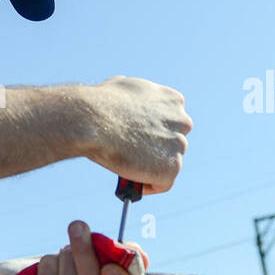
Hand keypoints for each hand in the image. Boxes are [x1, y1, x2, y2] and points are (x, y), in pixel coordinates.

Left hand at [37, 220, 149, 274]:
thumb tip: (128, 250)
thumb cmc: (102, 274)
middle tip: (78, 227)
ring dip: (65, 259)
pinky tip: (54, 260)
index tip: (109, 267)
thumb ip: (130, 256)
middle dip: (83, 255)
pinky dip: (48, 269)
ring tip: (67, 248)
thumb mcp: (121, 264)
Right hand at [82, 75, 191, 194]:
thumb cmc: (99, 103)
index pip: (171, 122)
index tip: (140, 142)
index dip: (154, 134)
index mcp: (172, 100)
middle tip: (133, 159)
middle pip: (173, 144)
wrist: (93, 120)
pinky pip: (163, 184)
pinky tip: (129, 181)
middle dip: (156, 151)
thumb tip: (122, 100)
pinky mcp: (172, 167)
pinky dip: (148, 186)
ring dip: (150, 168)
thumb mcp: (121, 88)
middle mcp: (181, 121)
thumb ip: (133, 99)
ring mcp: (178, 145)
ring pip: (168, 163)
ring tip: (126, 169)